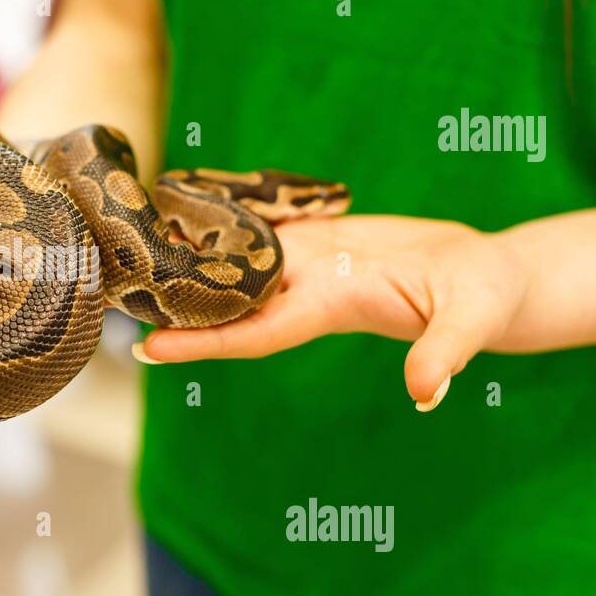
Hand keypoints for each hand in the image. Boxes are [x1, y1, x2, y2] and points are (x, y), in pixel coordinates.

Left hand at [136, 215, 536, 411]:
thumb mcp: (469, 321)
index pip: (252, 332)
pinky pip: (262, 226)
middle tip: (108, 293)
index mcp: (330, 307)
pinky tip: (185, 203)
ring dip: (188, 255)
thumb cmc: (482, 301)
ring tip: (126, 245)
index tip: (145, 352)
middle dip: (170, 301)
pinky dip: (226, 218)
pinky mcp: (321, 236)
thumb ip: (445, 353)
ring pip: (235, 259)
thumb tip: (428, 392)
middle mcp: (306, 287)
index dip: (200, 343)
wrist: (487, 277)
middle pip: (225, 298)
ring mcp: (309, 260)